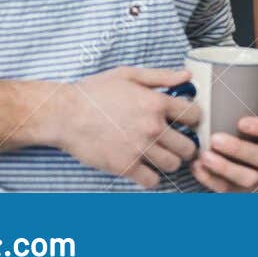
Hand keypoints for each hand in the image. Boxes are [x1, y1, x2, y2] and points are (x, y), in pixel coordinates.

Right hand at [48, 66, 200, 189]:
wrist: (63, 114)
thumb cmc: (94, 92)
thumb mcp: (128, 75)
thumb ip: (161, 76)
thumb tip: (186, 75)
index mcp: (156, 103)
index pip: (195, 116)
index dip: (192, 119)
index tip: (185, 122)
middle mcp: (152, 127)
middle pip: (188, 147)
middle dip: (185, 145)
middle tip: (175, 143)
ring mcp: (139, 149)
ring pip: (173, 165)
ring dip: (169, 162)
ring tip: (159, 155)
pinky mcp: (124, 166)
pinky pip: (152, 181)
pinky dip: (151, 178)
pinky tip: (145, 169)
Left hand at [190, 74, 257, 192]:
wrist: (247, 148)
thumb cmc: (256, 122)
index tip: (241, 122)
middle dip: (239, 150)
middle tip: (215, 138)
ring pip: (248, 180)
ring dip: (225, 169)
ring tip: (204, 156)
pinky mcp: (245, 193)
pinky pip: (229, 191)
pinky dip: (211, 180)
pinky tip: (197, 167)